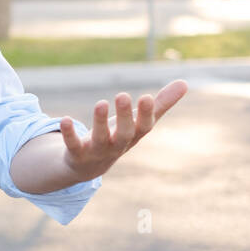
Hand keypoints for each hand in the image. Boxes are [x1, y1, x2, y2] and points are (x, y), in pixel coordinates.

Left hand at [58, 79, 187, 181]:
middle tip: (122, 95)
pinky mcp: (77, 154)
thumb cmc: (118, 137)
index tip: (146, 97)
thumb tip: (185, 83)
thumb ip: (160, 104)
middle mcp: (117, 145)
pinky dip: (69, 133)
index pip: (144, 126)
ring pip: (100, 138)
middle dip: (124, 116)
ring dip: (99, 122)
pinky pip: (73, 144)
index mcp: (133, 136)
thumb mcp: (138, 122)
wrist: (89, 167)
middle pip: (124, 134)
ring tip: (100, 103)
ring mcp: (97, 151)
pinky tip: (64, 119)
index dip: (146, 114)